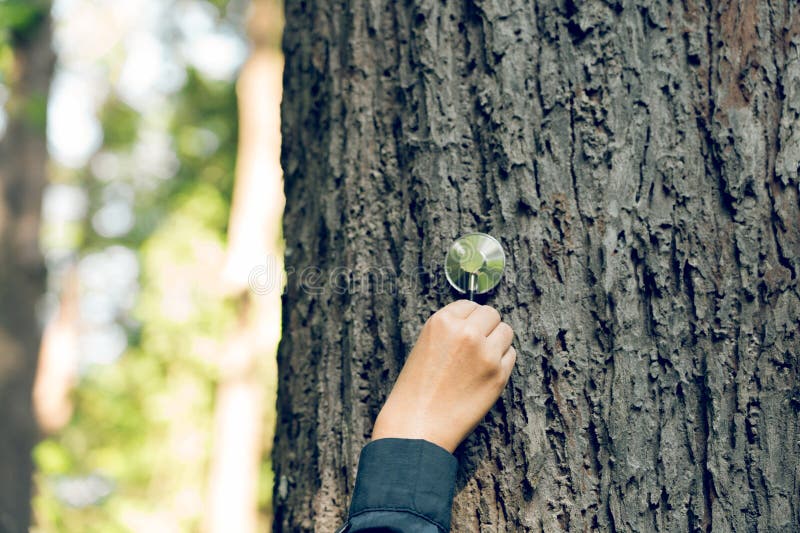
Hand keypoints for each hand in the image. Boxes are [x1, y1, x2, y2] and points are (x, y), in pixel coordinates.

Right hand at [371, 300, 515, 452]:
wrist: (418, 424)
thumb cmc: (417, 390)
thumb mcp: (425, 346)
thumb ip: (450, 330)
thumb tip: (477, 323)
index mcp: (442, 322)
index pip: (470, 305)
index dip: (470, 319)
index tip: (468, 330)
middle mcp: (466, 332)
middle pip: (491, 314)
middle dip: (486, 327)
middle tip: (477, 345)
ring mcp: (486, 353)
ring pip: (506, 332)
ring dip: (497, 342)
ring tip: (481, 360)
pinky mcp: (499, 374)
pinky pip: (511, 355)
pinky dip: (502, 361)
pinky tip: (485, 373)